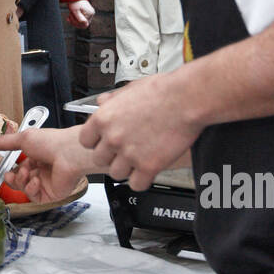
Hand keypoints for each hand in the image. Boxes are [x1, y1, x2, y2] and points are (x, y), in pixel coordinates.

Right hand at [0, 125, 91, 201]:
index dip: (11, 170)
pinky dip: (32, 189)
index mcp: (37, 157)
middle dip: (13, 178)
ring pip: (25, 189)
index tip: (4, 169)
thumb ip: (5, 142)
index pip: (19, 167)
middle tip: (11, 174)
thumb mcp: (24, 138)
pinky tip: (36, 180)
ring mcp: (47, 183)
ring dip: (22, 181)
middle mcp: (42, 170)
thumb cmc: (52, 142)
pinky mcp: (51, 194)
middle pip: (20, 180)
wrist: (68, 153)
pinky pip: (34, 197)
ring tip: (26, 173)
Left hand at [66, 0, 93, 27]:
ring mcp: (89, 14)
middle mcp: (91, 14)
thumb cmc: (74, 2)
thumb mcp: (75, 11)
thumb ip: (80, 19)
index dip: (76, 23)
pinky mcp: (86, 13)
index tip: (70, 18)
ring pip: (81, 22)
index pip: (84, 25)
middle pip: (83, 24)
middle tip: (69, 15)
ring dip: (74, 20)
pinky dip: (75, 18)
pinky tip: (70, 15)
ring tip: (70, 14)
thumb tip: (86, 25)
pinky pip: (81, 19)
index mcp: (90, 13)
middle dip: (74, 21)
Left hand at [78, 70, 199, 190]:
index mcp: (103, 118)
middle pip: (99, 159)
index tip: (106, 142)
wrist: (187, 99)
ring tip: (140, 158)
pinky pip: (136, 184)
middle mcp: (112, 138)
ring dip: (127, 169)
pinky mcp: (148, 167)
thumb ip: (112, 100)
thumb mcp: (129, 89)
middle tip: (127, 150)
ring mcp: (129, 154)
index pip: (85, 141)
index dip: (96, 142)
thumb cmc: (162, 91)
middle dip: (112, 156)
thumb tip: (102, 102)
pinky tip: (149, 169)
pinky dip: (142, 180)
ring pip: (116, 174)